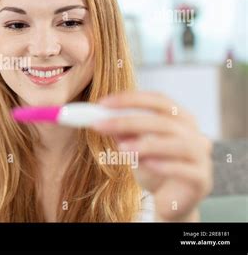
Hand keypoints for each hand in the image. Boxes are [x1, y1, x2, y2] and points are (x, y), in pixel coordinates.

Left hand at [92, 91, 212, 221]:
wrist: (171, 202)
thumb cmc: (154, 168)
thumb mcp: (134, 147)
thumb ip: (124, 133)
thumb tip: (103, 118)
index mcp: (180, 118)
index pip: (157, 100)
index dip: (130, 99)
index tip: (102, 104)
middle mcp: (194, 133)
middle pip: (164, 121)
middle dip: (128, 121)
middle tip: (101, 124)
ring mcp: (201, 157)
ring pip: (178, 144)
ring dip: (147, 144)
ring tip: (121, 149)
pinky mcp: (202, 180)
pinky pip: (186, 170)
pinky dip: (165, 165)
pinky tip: (146, 164)